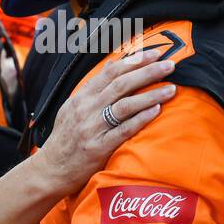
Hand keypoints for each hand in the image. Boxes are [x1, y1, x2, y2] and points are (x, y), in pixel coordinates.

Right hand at [35, 48, 175, 194]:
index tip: (155, 53)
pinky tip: (157, 110)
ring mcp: (93, 128)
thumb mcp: (73, 107)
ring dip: (151, 95)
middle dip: (148, 72)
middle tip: (170, 65)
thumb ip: (94, 88)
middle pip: (121, 84)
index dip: (135, 60)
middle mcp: (87, 109)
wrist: (51, 169)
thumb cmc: (66, 138)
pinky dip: (141, 118)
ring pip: (125, 105)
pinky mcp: (99, 147)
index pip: (111, 72)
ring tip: (171, 88)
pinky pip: (124, 130)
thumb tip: (114, 64)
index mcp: (82, 97)